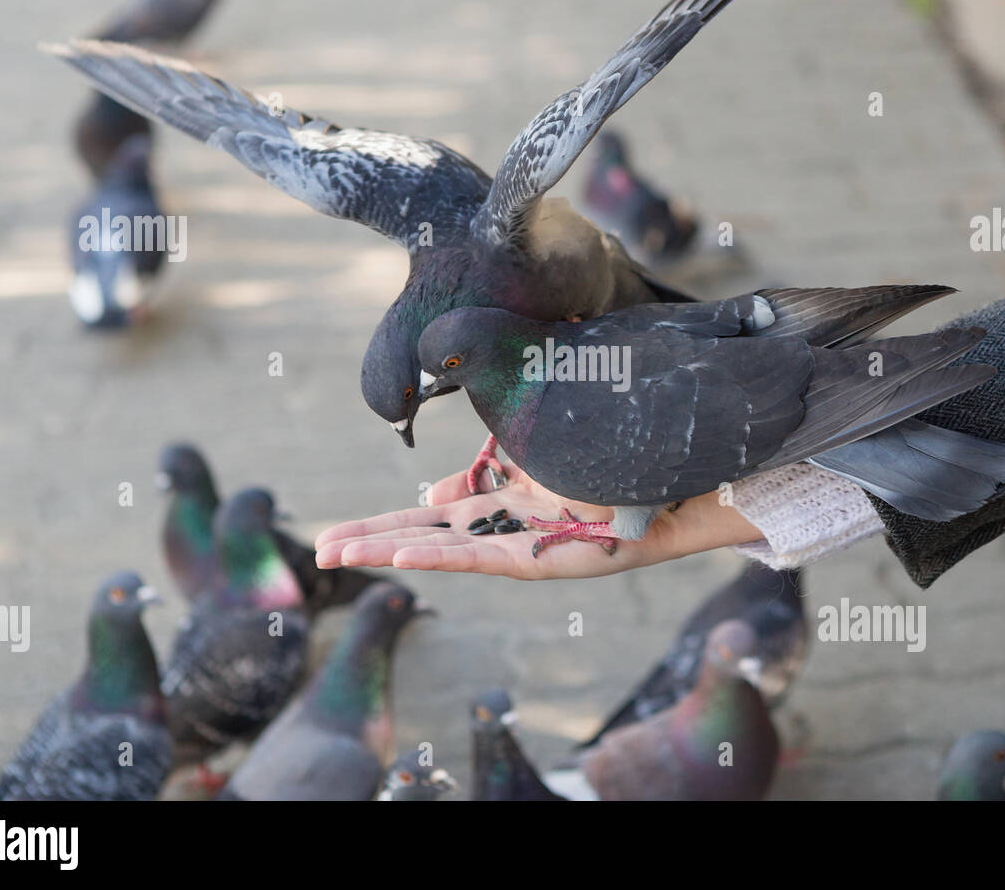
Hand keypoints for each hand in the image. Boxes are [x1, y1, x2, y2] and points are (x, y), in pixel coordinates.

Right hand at [315, 461, 764, 580]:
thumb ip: (487, 467)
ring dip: (393, 552)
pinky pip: (490, 557)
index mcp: (505, 504)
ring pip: (449, 553)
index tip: (333, 536)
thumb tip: (435, 492)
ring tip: (341, 555)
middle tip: (319, 553)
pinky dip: (443, 554)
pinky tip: (403, 554)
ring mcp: (531, 546)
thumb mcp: (536, 447)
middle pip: (428, 538)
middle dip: (373, 544)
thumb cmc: (618, 450)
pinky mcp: (554, 558)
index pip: (429, 518)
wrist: (684, 466)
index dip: (382, 526)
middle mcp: (512, 528)